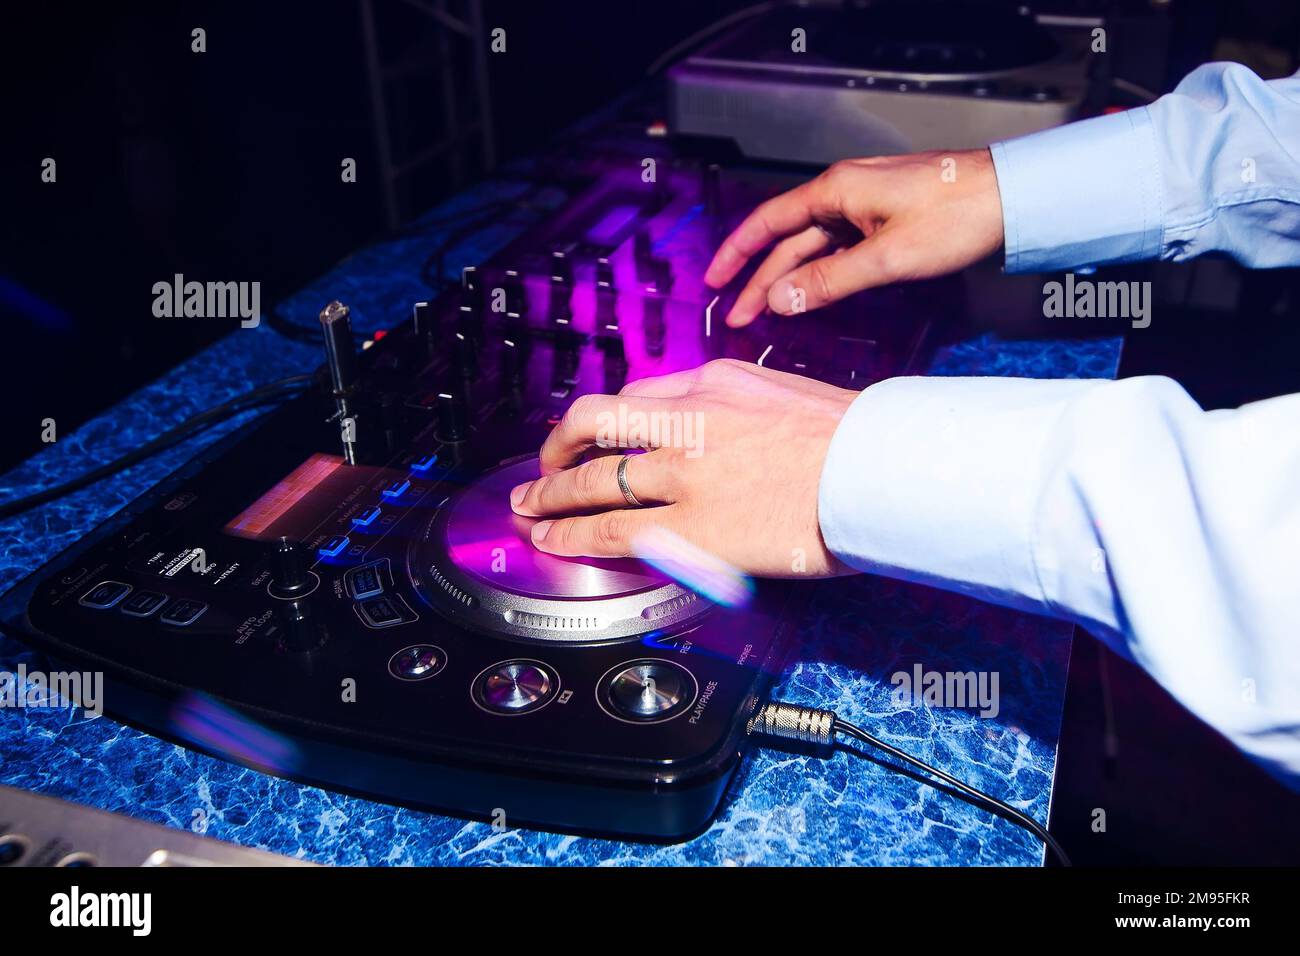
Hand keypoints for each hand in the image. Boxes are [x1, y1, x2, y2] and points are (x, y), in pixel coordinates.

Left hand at [509, 359, 856, 577]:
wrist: (875, 472)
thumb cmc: (853, 439)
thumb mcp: (791, 397)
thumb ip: (746, 408)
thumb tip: (730, 433)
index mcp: (715, 382)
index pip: (638, 394)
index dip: (606, 420)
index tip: (596, 435)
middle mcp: (686, 419)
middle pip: (595, 424)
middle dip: (557, 447)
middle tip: (542, 465)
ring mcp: (681, 474)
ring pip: (591, 478)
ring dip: (551, 493)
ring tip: (531, 506)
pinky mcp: (687, 528)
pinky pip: (610, 529)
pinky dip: (571, 535)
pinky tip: (553, 541)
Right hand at [705, 148, 1003, 326]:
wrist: (1014, 196)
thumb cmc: (956, 215)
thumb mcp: (887, 257)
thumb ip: (829, 281)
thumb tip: (780, 301)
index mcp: (836, 190)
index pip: (768, 222)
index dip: (737, 253)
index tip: (714, 281)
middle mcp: (845, 193)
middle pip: (789, 240)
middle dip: (761, 279)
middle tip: (737, 316)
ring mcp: (867, 205)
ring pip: (816, 247)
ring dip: (792, 280)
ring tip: (768, 313)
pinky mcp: (887, 219)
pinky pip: (842, 248)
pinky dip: (823, 273)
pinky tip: (813, 294)